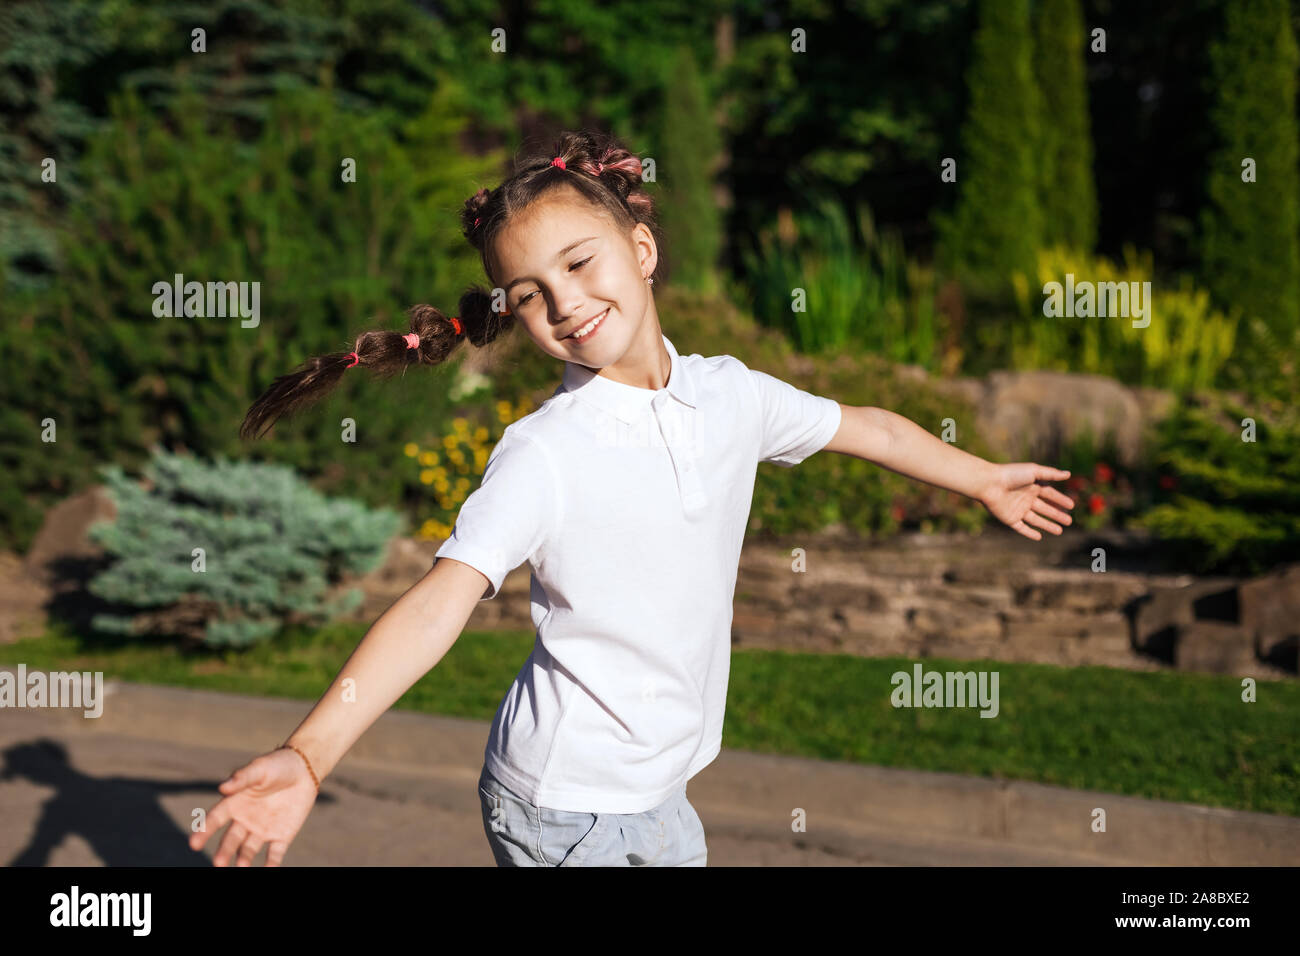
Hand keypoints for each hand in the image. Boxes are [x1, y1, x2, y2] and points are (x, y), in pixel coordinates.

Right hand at [189, 747, 318, 866]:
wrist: (305, 769)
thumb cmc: (277, 765)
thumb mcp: (259, 769)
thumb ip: (242, 778)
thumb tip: (223, 787)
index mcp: (234, 803)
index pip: (215, 819)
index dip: (204, 830)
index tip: (194, 843)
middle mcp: (245, 820)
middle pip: (230, 840)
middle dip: (224, 852)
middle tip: (218, 863)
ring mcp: (262, 829)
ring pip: (248, 849)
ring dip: (244, 859)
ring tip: (241, 867)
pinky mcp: (281, 835)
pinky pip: (274, 853)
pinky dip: (271, 864)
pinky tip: (268, 871)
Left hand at [978, 463, 1074, 539]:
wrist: (989, 484)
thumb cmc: (1011, 475)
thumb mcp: (1034, 471)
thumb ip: (1051, 473)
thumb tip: (1068, 474)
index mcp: (1032, 486)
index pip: (1050, 494)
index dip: (1060, 500)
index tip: (1072, 506)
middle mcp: (1025, 498)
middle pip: (1045, 508)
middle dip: (1057, 514)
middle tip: (1069, 521)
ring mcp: (1017, 509)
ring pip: (1036, 520)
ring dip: (1048, 525)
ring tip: (1060, 531)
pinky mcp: (1009, 519)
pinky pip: (1021, 528)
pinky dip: (1030, 533)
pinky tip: (1039, 537)